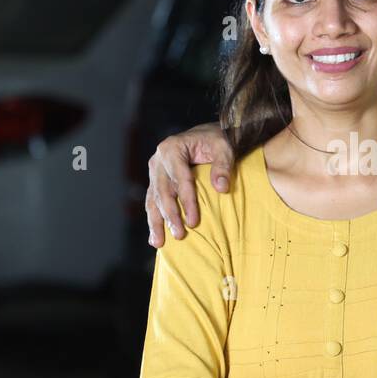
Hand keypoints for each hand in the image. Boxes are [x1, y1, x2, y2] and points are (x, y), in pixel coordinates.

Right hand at [146, 122, 235, 245]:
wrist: (208, 135)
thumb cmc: (217, 141)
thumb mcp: (224, 148)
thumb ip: (223, 166)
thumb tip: (222, 188)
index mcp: (172, 148)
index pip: (180, 179)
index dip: (187, 202)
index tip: (194, 222)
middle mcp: (158, 159)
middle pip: (163, 192)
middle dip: (171, 215)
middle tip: (179, 235)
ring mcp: (155, 170)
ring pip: (153, 199)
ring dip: (156, 222)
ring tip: (159, 242)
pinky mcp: (155, 180)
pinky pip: (152, 201)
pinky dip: (153, 218)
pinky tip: (153, 236)